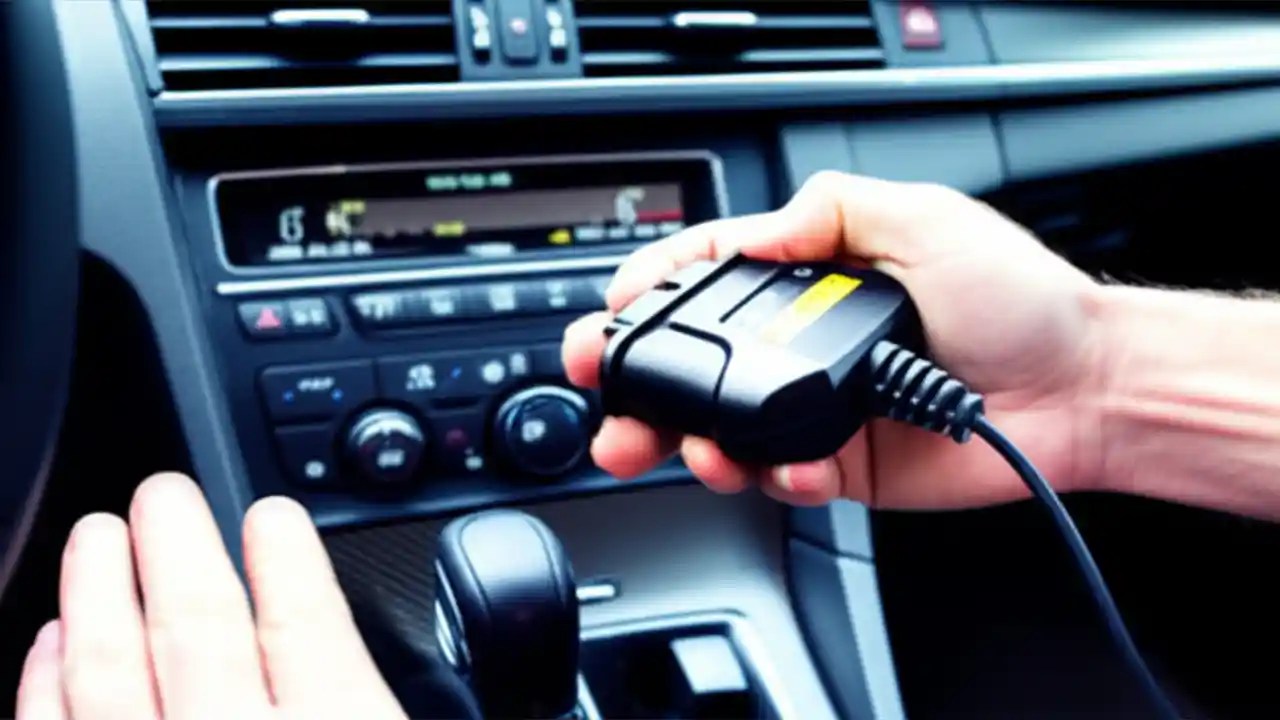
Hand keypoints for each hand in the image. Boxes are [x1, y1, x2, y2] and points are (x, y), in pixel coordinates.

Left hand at [16, 473, 406, 719]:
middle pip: (198, 624)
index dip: (286, 556)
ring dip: (98, 592)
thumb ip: (378, 701)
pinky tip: (50, 646)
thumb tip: (377, 674)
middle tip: (163, 495)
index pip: (307, 621)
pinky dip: (44, 683)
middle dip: (176, 544)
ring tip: (97, 535)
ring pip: (110, 670)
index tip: (271, 517)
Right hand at [562, 171, 1108, 508]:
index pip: (710, 277)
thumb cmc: (1018, 298)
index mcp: (813, 276)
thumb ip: (831, 209)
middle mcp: (803, 345)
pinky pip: (782, 478)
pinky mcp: (840, 465)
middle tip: (603, 392)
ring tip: (685, 449)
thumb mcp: (923, 217)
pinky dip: (775, 477)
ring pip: (721, 431)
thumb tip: (749, 232)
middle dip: (637, 381)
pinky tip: (797, 467)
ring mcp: (816, 409)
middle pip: (695, 364)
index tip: (614, 311)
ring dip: (686, 443)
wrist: (1081, 390)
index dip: (653, 292)